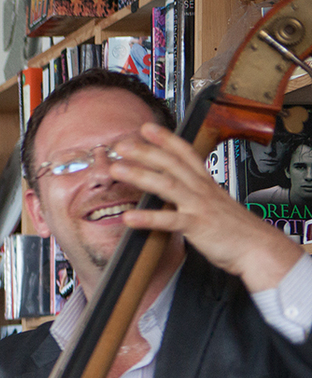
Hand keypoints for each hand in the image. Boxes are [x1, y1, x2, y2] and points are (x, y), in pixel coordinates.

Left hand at [112, 122, 303, 292]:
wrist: (259, 248)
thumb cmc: (236, 230)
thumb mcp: (214, 205)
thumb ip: (196, 195)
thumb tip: (178, 192)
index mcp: (205, 183)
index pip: (185, 153)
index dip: (166, 139)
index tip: (147, 128)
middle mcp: (202, 189)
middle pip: (171, 163)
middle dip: (145, 151)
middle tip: (121, 145)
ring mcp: (199, 206)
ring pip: (167, 184)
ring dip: (140, 175)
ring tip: (117, 170)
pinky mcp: (198, 225)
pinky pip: (170, 220)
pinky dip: (149, 218)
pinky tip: (129, 217)